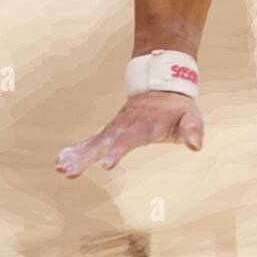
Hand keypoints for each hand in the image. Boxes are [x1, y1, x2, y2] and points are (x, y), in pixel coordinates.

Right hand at [56, 91, 202, 177]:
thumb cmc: (178, 108)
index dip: (120, 150)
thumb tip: (196, 146)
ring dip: (78, 155)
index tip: (107, 163)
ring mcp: (115, 128)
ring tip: (61, 167)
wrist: (161, 86)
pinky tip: (60, 162)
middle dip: (87, 156)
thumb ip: (193, 130)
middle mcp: (126, 126)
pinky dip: (77, 150)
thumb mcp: (190, 117)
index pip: (131, 139)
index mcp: (145, 125)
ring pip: (94, 142)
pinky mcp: (110, 131)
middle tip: (69, 170)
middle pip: (105, 142)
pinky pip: (91, 141)